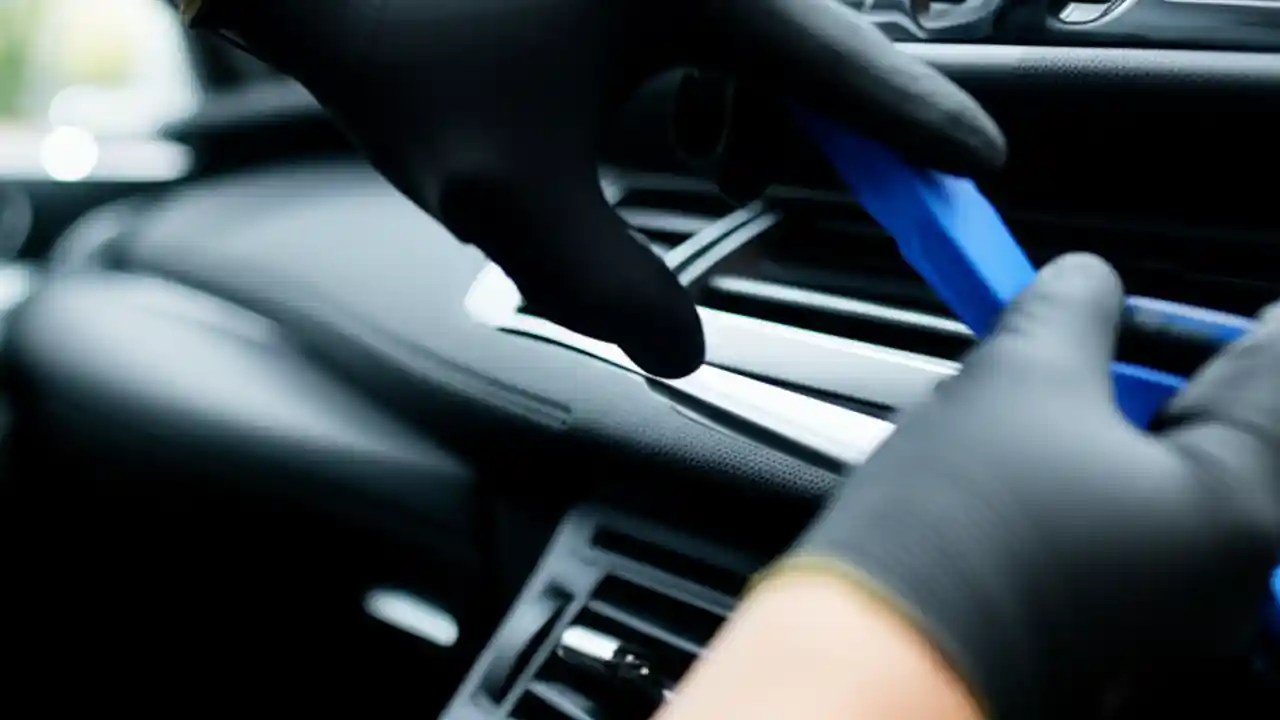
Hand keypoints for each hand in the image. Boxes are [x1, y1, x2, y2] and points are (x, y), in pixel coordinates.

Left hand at [195, 0, 1004, 376]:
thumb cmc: (399, 40)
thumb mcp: (509, 193)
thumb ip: (609, 289)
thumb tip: (678, 349)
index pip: (840, 63)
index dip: (917, 124)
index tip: (978, 161)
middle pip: (815, 39)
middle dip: (851, 118)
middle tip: (895, 183)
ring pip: (762, 26)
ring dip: (777, 94)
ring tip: (765, 153)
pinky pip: (713, 15)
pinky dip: (723, 67)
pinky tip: (693, 108)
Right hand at [791, 254, 1279, 716]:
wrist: (874, 657)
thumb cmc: (956, 533)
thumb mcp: (1020, 377)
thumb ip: (1072, 309)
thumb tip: (1085, 284)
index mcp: (1235, 508)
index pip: (1272, 373)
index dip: (1241, 324)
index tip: (1230, 305)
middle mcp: (1220, 581)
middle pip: (1213, 440)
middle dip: (1152, 385)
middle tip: (1095, 348)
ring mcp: (1163, 624)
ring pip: (1157, 494)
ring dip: (1106, 441)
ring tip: (1023, 413)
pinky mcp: (1104, 647)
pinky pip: (1117, 545)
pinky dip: (1080, 499)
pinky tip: (1011, 478)